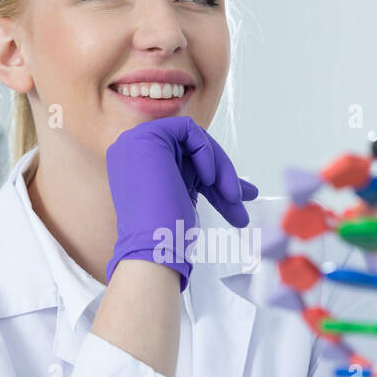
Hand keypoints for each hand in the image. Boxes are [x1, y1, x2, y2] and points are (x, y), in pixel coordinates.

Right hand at [105, 117, 257, 289]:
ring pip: (193, 140)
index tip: (238, 199)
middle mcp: (134, 152)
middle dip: (222, 173)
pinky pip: (188, 129)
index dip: (216, 177)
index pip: (185, 162)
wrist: (154, 247)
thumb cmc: (168, 235)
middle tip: (242, 198)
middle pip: (190, 150)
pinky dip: (205, 151)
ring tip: (233, 197)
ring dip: (220, 166)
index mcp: (139, 168)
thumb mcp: (186, 199)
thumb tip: (238, 187)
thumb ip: (201, 183)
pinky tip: (209, 179)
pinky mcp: (147, 136)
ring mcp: (136, 142)